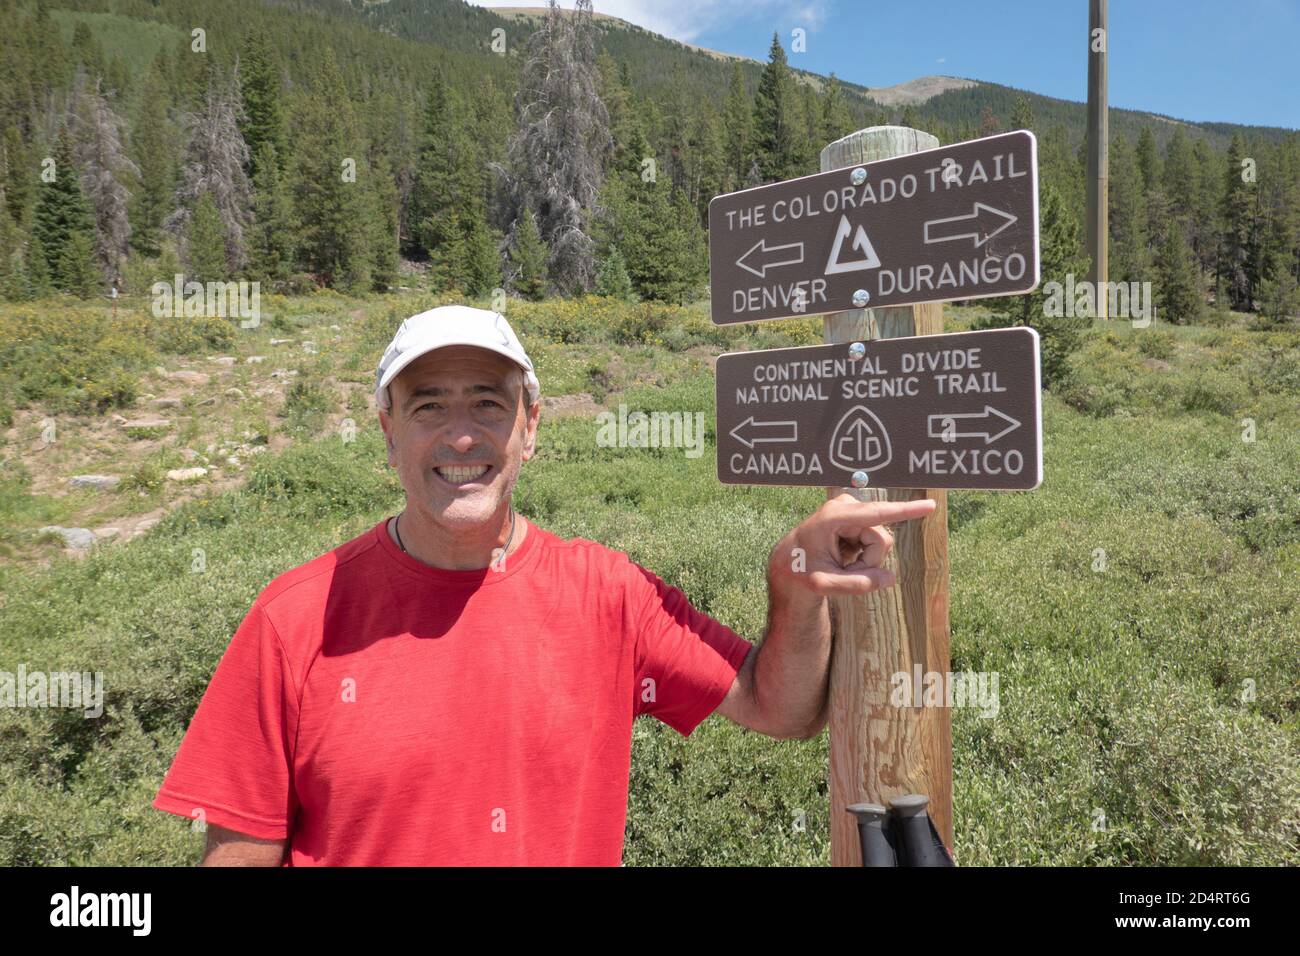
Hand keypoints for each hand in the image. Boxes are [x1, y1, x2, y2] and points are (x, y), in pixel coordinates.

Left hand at [768, 493, 937, 596]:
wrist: (789, 563)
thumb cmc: (801, 572)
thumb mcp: (823, 585)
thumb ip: (856, 584)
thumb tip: (891, 578)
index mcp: (832, 518)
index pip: (875, 514)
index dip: (905, 511)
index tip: (931, 505)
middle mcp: (844, 507)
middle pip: (881, 540)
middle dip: (869, 562)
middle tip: (842, 570)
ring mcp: (851, 510)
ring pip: (881, 542)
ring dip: (865, 560)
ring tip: (841, 562)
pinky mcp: (856, 516)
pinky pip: (876, 540)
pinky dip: (863, 555)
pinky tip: (844, 554)